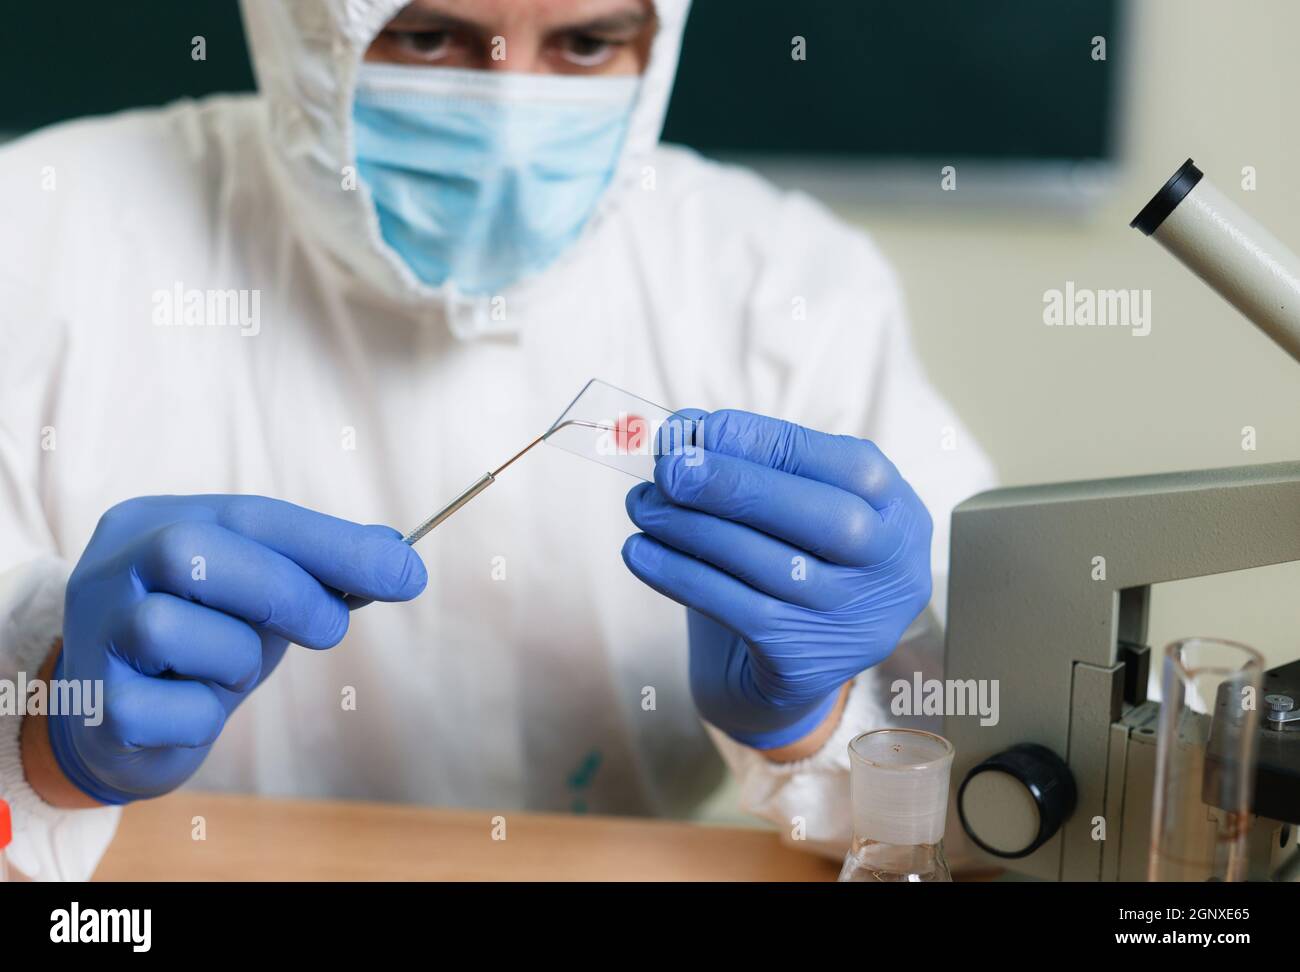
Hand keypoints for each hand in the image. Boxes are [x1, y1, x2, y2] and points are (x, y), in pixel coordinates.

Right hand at [50, 495, 426, 803]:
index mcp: (155, 520)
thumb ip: (322, 569)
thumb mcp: (264, 592)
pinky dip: (201, 714)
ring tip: (231, 670)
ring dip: (233, 658)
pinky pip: (164, 708)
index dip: (333, 543)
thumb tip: (400, 559)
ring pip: (168, 629)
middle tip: (331, 630)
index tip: (408, 573)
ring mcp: (91, 633)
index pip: (251, 514)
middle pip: (190, 552)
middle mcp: (110, 566)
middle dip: (285, 592)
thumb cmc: (208, 641)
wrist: (125, 724)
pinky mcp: (91, 706)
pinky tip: (193, 709)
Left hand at [622, 410, 932, 749]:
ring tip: (643, 504)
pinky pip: (733, 609)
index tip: (701, 427)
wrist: (799, 661)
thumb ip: (758, 464)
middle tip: (669, 468)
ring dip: (692, 528)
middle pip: (826, 520)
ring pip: (768, 565)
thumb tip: (682, 431)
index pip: (851, 466)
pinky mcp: (804, 660)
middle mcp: (890, 569)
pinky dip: (678, 575)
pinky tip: (640, 551)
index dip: (773, 442)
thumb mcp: (802, 504)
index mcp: (900, 512)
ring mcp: (851, 619)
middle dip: (739, 486)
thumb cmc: (801, 556)